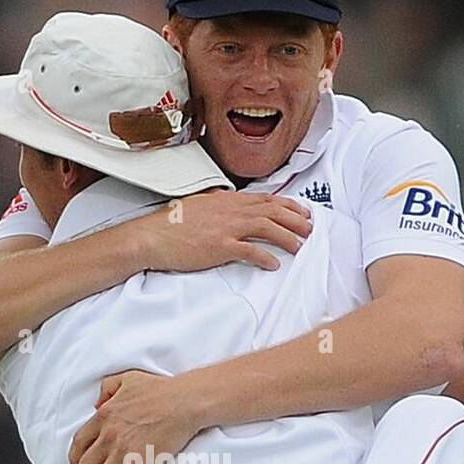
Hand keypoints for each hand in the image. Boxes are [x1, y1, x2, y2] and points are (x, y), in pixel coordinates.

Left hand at [68, 370, 201, 463]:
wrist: (185, 401)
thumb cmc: (161, 389)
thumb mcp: (127, 378)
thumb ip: (107, 388)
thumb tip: (97, 402)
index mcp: (104, 416)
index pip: (79, 443)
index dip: (74, 460)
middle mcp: (108, 436)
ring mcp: (123, 451)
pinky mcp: (140, 463)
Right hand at [138, 190, 310, 273]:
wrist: (152, 236)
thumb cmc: (172, 225)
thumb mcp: (200, 207)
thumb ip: (219, 206)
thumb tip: (230, 205)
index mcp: (226, 200)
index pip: (265, 199)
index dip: (288, 205)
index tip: (302, 211)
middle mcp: (230, 210)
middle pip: (272, 211)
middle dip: (295, 219)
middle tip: (310, 228)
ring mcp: (226, 228)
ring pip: (267, 228)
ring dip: (287, 237)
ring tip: (300, 246)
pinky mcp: (220, 247)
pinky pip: (250, 251)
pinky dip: (265, 258)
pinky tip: (274, 265)